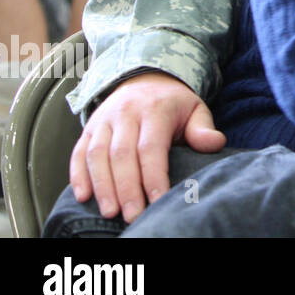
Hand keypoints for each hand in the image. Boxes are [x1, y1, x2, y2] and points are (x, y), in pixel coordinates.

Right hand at [69, 72, 225, 222]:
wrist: (145, 78)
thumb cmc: (173, 103)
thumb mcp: (195, 109)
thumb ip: (203, 128)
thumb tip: (215, 143)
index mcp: (155, 109)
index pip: (151, 147)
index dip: (154, 176)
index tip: (158, 200)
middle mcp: (126, 113)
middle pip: (122, 154)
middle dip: (127, 188)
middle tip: (133, 215)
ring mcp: (104, 120)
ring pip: (97, 155)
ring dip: (102, 186)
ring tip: (110, 212)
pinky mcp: (89, 128)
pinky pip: (78, 152)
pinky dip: (78, 175)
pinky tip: (83, 196)